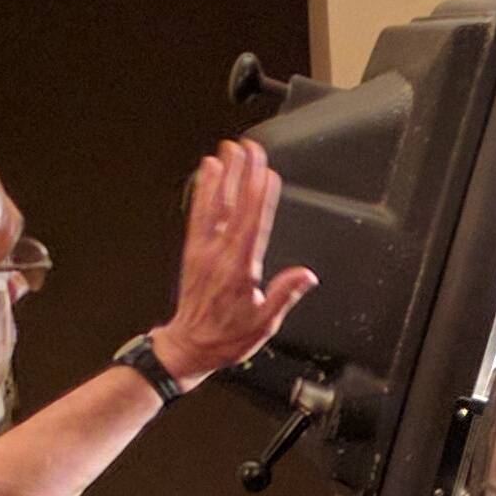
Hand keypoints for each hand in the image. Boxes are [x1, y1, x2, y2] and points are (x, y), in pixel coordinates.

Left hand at [152, 140, 314, 390]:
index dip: (262, 197)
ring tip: (228, 150)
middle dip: (244, 175)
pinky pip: (198, 214)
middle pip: (235, 206)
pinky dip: (203, 191)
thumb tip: (306, 276)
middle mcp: (219, 255)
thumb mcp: (264, 324)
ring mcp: (203, 250)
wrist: (189, 346)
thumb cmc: (226, 337)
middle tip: (250, 148)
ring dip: (223, 175)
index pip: (254, 225)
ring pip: (214, 205)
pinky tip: (209, 173)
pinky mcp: (193, 250)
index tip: (268, 173)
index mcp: (240, 271)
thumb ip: (285, 295)